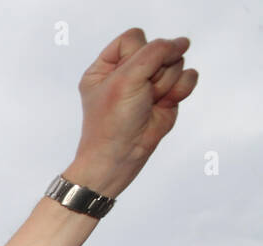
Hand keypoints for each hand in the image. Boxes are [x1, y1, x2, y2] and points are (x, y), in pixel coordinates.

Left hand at [69, 28, 197, 194]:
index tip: (129, 77)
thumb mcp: (126, 79)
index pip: (134, 38)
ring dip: (166, 83)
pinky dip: (180, 90)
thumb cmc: (112, 122)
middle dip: (155, 71)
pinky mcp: (168, 95)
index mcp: (106, 66)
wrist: (121, 158)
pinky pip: (188, 77)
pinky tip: (164, 104)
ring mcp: (149, 84)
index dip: (140, 53)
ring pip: (176, 63)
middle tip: (141, 93)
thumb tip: (180, 43)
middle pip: (158, 49)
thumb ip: (154, 53)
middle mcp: (128, 73)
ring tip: (149, 102)